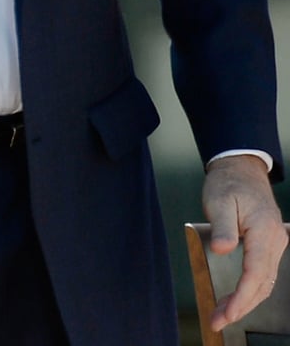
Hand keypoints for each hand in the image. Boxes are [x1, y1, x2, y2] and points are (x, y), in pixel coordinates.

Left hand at [201, 154, 286, 331]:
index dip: (242, 296)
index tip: (227, 313)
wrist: (241, 170)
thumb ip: (222, 227)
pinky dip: (249, 290)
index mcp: (264, 232)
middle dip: (241, 306)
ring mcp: (274, 245)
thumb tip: (222, 250)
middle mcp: (275, 241)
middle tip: (217, 321)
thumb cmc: (229, 184)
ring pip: (264, 282)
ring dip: (245, 301)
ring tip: (221, 315)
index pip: (255, 272)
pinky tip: (234, 299)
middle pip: (262, 283)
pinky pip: (262, 274)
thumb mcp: (219, 201)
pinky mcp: (268, 247)